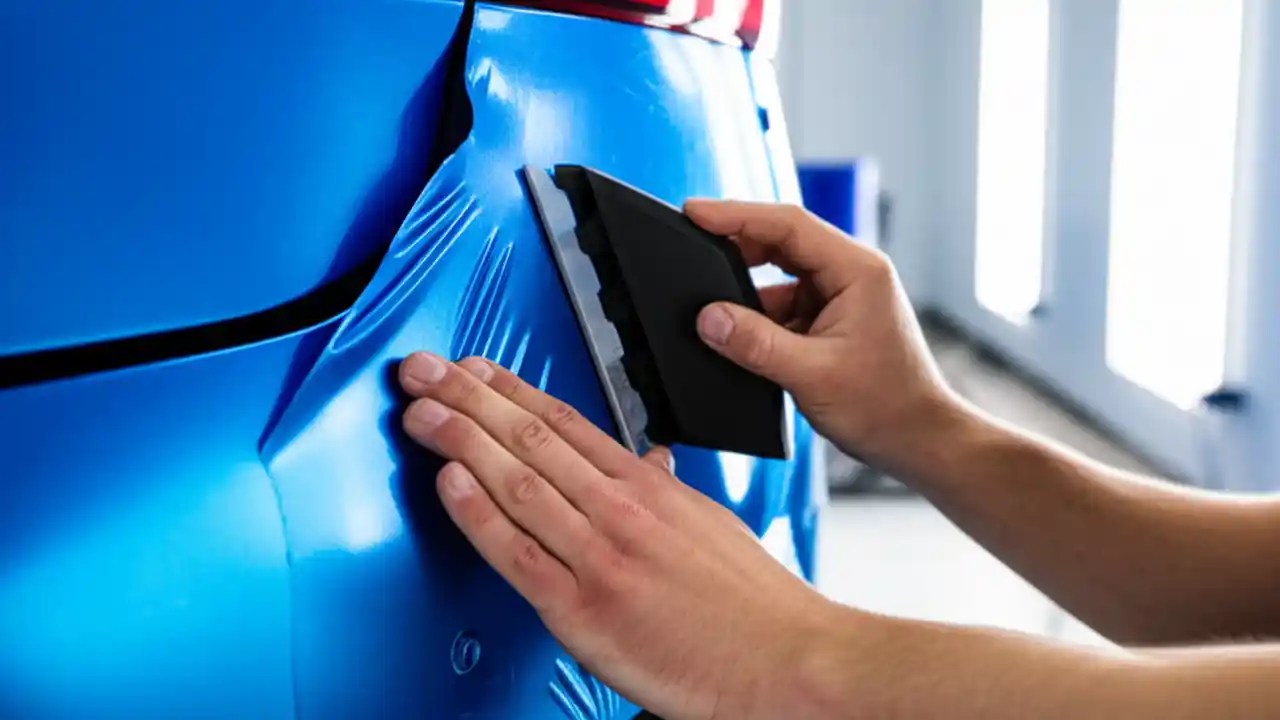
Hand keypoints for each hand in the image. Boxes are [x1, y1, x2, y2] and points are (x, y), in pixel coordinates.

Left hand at [398, 352, 851, 719]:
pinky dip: (478, 514)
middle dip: (469, 398)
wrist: (786, 663)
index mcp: (650, 486)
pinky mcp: (582, 610)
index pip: (566, 422)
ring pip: (516, 482)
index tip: (476, 370)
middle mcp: (620, 510)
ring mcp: (599, 556)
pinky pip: (516, 552)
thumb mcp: (710, 524)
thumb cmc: (753, 604)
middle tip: (425, 371)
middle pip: (530, 438)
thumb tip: (645, 461)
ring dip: (461, 440)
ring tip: (420, 412)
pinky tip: (450, 482)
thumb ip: (666, 490)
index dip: (511, 389)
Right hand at [686, 200, 963, 473]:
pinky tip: (741, 335)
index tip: (694, 212)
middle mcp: (852, 273)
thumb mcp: (811, 374)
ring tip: (716, 310)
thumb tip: (709, 318)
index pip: (788, 223)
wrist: (918, 440)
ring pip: (781, 275)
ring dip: (748, 291)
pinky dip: (760, 316)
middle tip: (691, 249)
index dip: (737, 214)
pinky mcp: (833, 318)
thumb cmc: (886, 406)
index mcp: (857, 270)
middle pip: (782, 241)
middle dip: (736, 247)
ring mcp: (843, 295)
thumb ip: (755, 344)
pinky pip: (786, 303)